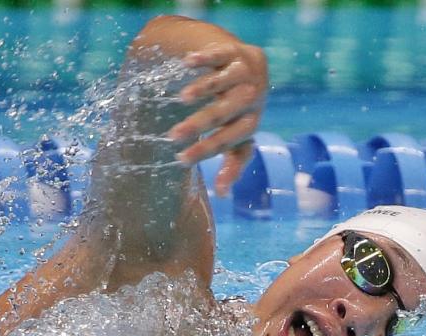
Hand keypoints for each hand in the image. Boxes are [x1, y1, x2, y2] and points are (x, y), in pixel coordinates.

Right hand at [168, 41, 267, 196]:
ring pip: (223, 81)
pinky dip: (204, 58)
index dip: (207, 150)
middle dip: (199, 125)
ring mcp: (244, 72)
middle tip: (173, 136)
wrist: (248, 63)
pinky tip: (187, 63)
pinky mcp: (234, 51)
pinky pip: (220, 53)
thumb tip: (222, 194)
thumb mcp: (239, 135)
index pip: (231, 139)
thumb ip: (233, 162)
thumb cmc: (239, 109)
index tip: (181, 159)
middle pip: (224, 112)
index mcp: (251, 121)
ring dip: (204, 90)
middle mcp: (252, 97)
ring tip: (182, 99)